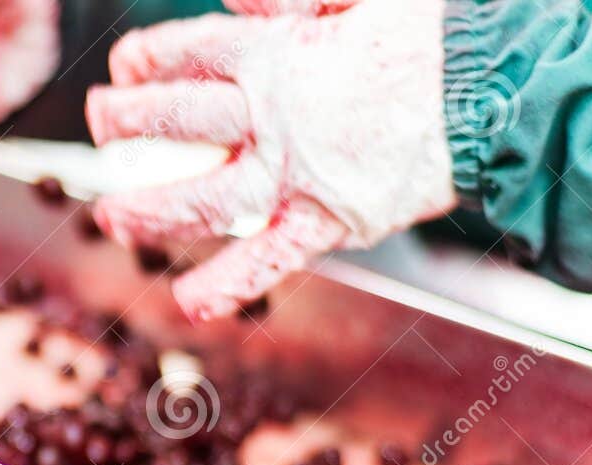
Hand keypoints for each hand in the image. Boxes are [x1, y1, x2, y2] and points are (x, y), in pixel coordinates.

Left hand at [85, 0, 453, 320]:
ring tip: (111, 215)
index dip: (149, 61)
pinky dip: (227, 286)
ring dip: (149, 208)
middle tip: (99, 124)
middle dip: (128, 121)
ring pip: (204, 198)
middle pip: (179, 120)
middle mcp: (272, 117)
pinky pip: (267, 260)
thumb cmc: (432, 36)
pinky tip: (188, 302)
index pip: (189, 55)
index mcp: (275, 54)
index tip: (124, 67)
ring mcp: (294, 174)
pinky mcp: (326, 220)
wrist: (492, 90)